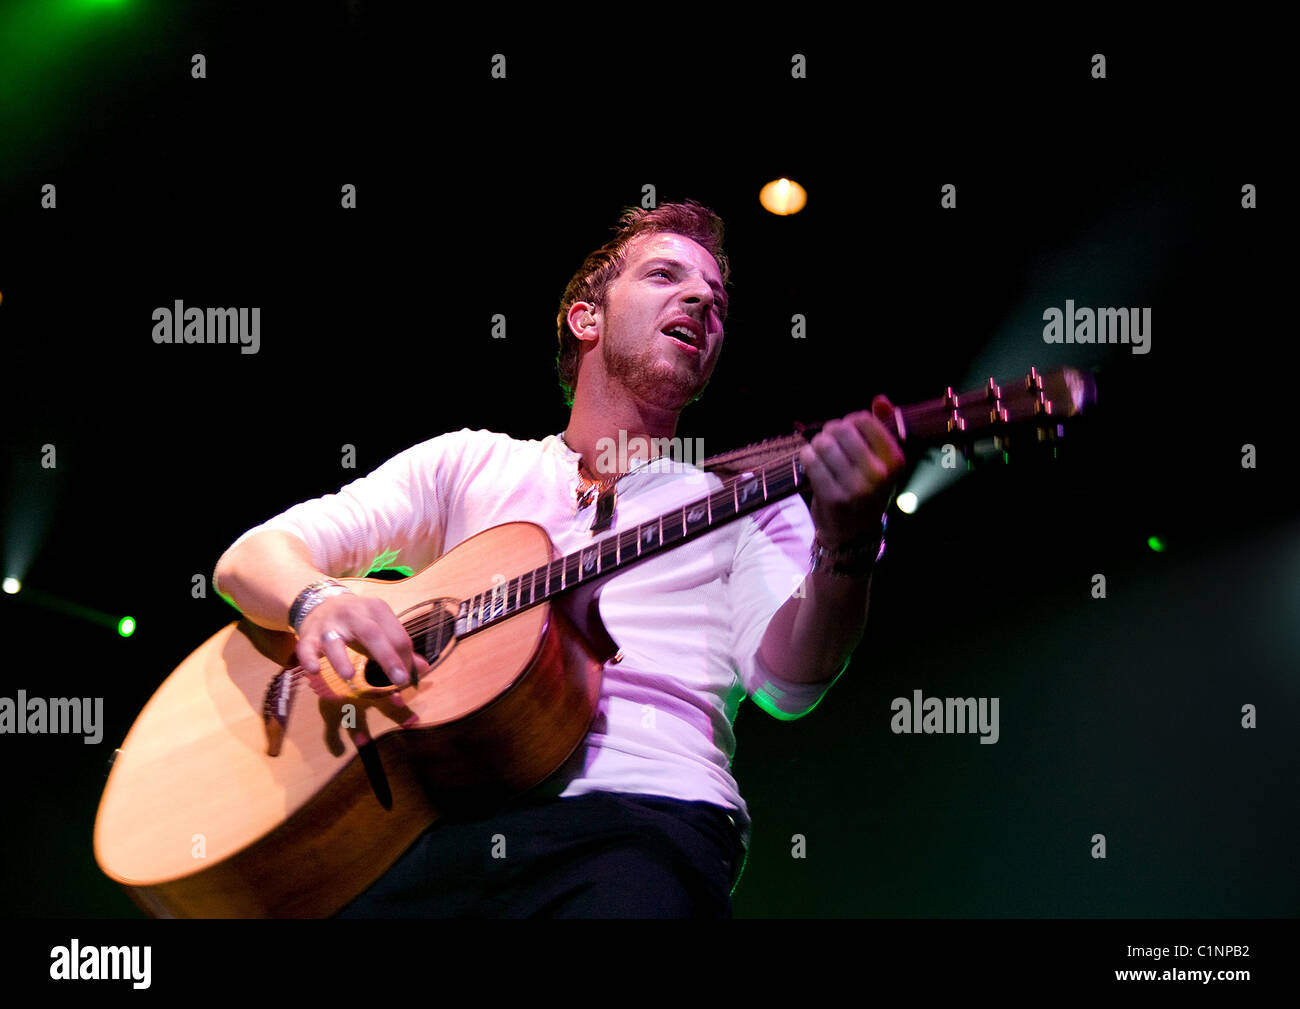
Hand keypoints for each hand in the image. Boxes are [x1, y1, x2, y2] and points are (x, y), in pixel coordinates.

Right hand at [295, 594, 430, 688]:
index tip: (407, 679)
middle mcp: (354, 614)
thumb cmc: (357, 621)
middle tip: (399, 680)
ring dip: (341, 659)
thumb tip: (422, 670)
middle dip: (387, 657)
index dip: (405, 658)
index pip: (397, 635)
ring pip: (335, 641)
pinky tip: (314, 670)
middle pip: (372, 634)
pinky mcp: (309, 635)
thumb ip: (399, 648)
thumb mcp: (380, 627)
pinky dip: (309, 658)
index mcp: (377, 610)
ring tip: (349, 676)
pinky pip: (306, 647)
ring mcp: (329, 625)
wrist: (320, 601)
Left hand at [798, 395, 906, 547]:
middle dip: (830, 432)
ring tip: (820, 454)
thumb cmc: (867, 489)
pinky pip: (810, 461)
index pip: (864, 420)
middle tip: (829, 442)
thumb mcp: (882, 461)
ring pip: (823, 444)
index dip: (849, 422)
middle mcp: (879, 475)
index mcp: (895, 461)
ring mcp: (856, 488)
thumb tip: (880, 399)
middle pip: (841, 430)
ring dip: (816, 445)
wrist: (854, 534)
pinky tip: (811, 463)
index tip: (847, 433)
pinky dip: (806, 457)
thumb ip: (882, 427)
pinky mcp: (833, 498)